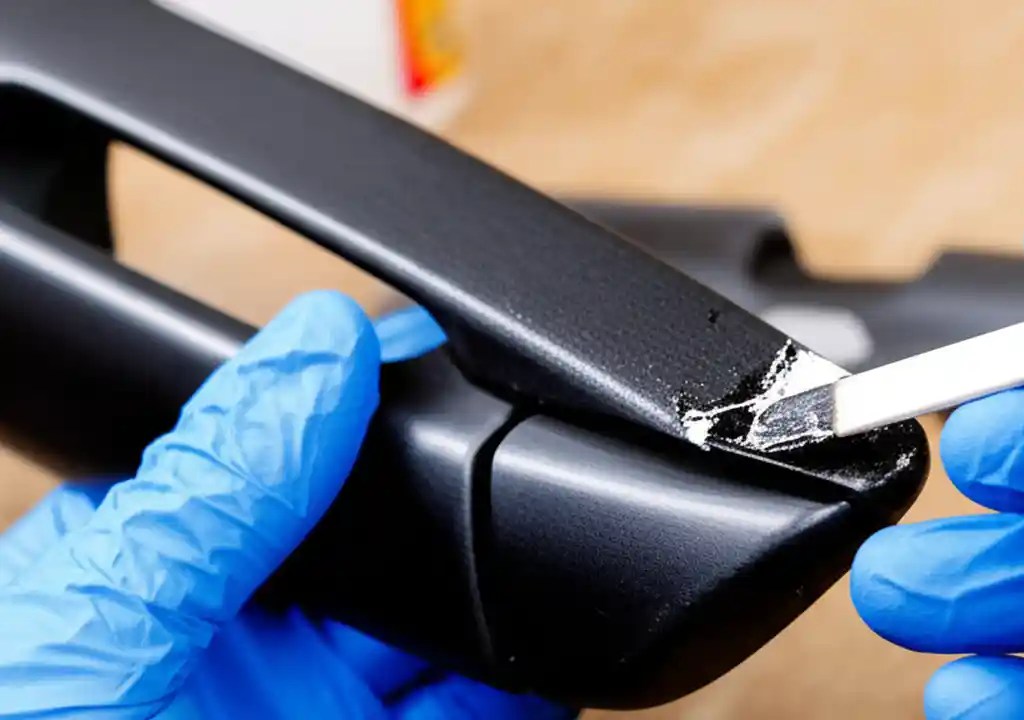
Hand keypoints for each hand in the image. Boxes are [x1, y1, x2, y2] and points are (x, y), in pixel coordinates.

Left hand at [0, 292, 572, 718]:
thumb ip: (213, 492)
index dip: (360, 404)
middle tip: (525, 447)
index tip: (436, 351)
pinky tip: (559, 654)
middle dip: (446, 501)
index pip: (277, 462)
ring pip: (439, 638)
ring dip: (498, 594)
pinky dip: (531, 688)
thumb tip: (317, 348)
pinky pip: (481, 719)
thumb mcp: (94, 625)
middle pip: (376, 545)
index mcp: (146, 581)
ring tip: (560, 539)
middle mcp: (237, 653)